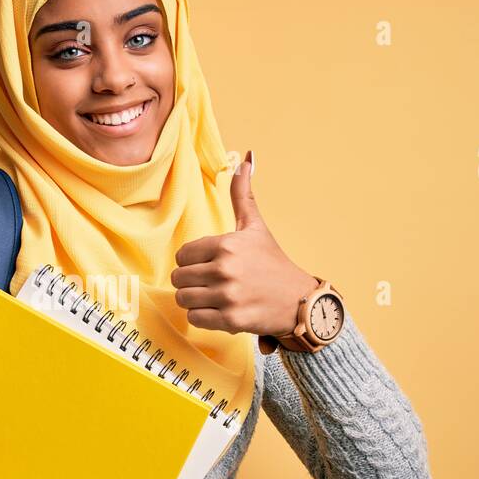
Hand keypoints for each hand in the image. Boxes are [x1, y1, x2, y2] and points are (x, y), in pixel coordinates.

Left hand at [171, 150, 318, 338]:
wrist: (299, 301)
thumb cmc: (273, 263)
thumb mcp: (256, 226)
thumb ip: (242, 194)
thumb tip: (245, 158)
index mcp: (226, 244)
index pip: (183, 255)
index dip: (193, 262)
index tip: (211, 265)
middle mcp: (225, 269)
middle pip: (179, 279)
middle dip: (193, 282)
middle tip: (213, 283)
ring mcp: (228, 295)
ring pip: (184, 299)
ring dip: (197, 301)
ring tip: (217, 297)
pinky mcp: (231, 319)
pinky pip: (195, 319)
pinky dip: (204, 317)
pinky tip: (222, 311)